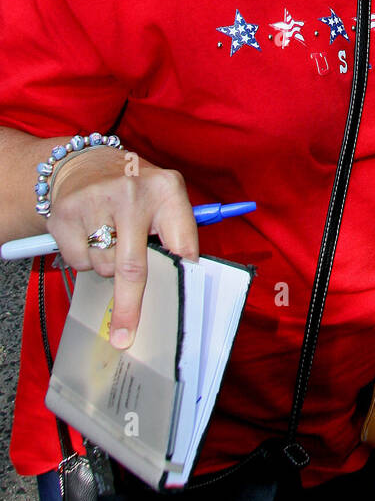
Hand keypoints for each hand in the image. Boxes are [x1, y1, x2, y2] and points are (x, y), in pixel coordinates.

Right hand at [48, 147, 197, 348]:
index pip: (182, 246)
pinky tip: (88, 234)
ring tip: (108, 238)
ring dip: (107, 266)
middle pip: (134, 267)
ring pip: (104, 267)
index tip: (177, 308)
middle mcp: (132, 192)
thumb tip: (182, 282)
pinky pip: (78, 262)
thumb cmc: (133, 192)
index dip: (181, 278)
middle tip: (124, 337)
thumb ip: (174, 235)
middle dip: (129, 307)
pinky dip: (84, 259)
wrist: (84, 164)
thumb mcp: (162, 200)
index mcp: (167, 189)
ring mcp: (96, 201)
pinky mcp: (65, 213)